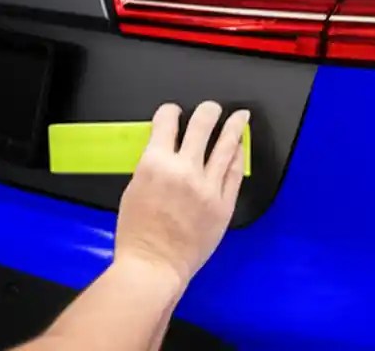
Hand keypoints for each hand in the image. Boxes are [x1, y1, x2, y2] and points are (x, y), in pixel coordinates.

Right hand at [114, 101, 249, 286]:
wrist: (154, 266)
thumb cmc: (136, 234)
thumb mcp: (133, 190)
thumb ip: (153, 167)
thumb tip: (167, 152)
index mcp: (155, 164)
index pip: (167, 123)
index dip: (170, 112)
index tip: (174, 111)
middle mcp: (184, 170)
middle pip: (202, 126)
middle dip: (208, 111)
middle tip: (212, 108)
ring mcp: (208, 187)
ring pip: (226, 146)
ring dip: (234, 126)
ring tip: (241, 115)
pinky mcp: (224, 203)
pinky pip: (234, 173)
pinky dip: (237, 157)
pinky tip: (239, 147)